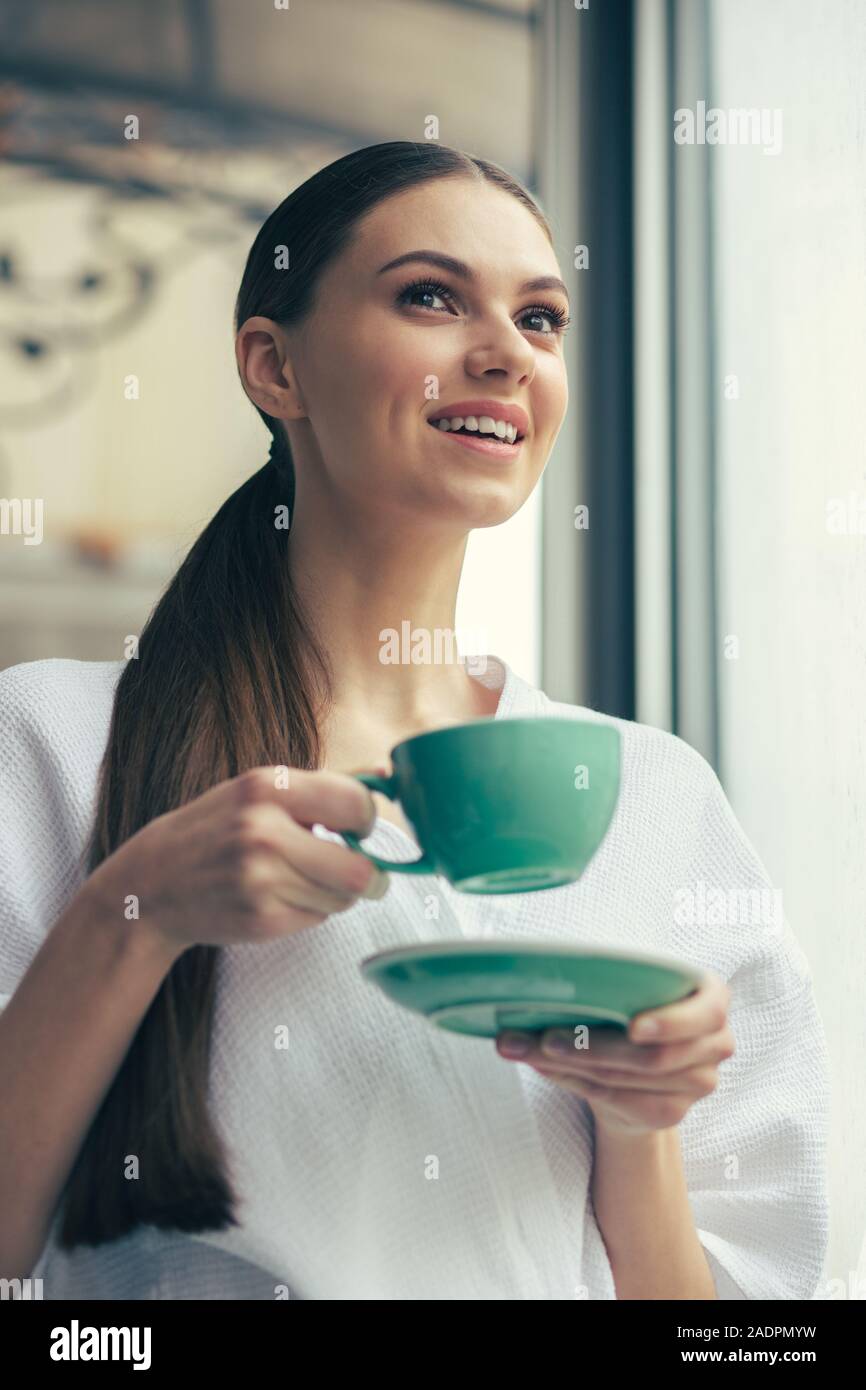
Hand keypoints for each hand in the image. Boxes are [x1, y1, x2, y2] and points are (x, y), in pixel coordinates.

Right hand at [84, 765, 389, 957]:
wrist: (150, 886)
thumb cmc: (213, 832)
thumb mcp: (255, 792)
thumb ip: (318, 790)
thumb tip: (388, 780)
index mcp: (267, 786)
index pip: (356, 803)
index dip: (369, 820)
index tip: (361, 828)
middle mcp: (263, 831)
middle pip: (359, 868)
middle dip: (368, 875)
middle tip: (360, 873)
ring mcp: (260, 879)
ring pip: (342, 898)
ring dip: (334, 893)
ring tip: (301, 881)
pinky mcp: (260, 918)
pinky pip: (316, 918)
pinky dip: (309, 912)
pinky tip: (276, 898)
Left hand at [494, 970, 734, 1136]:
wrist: (642, 1068)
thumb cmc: (634, 1013)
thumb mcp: (634, 989)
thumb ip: (614, 982)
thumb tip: (550, 974)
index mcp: (712, 998)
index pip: (704, 1014)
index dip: (670, 1023)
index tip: (633, 1026)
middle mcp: (716, 1042)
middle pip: (654, 1056)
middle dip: (591, 1046)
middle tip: (545, 1038)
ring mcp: (700, 1083)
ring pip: (625, 1077)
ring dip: (568, 1064)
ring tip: (526, 1049)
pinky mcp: (672, 1112)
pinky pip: (616, 1099)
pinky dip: (573, 1082)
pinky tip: (543, 1067)